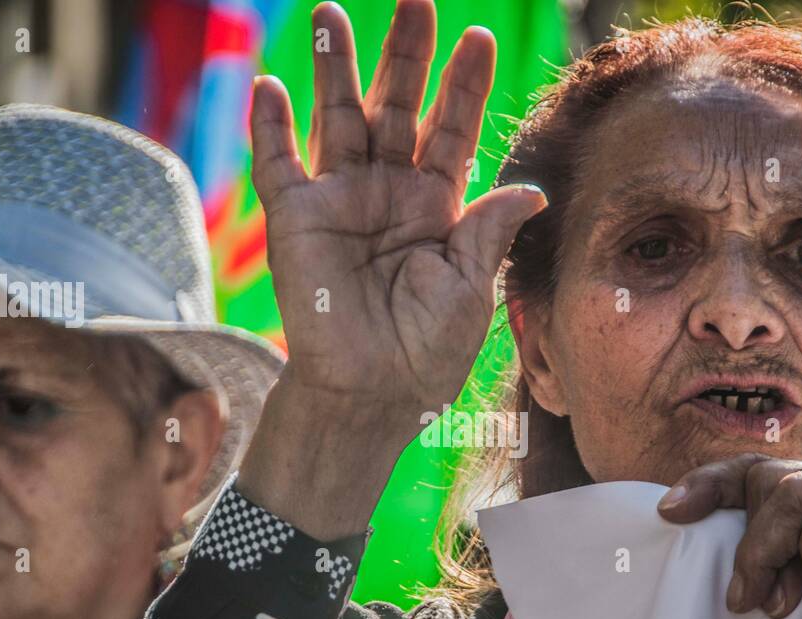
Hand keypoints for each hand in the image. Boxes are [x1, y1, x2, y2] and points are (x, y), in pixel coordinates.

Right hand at [249, 0, 547, 422]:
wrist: (371, 396)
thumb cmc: (427, 354)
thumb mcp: (472, 290)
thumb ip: (490, 233)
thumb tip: (532, 189)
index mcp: (438, 208)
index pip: (453, 132)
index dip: (465, 87)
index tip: (479, 39)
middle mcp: (390, 194)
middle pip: (398, 107)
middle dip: (406, 54)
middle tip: (416, 0)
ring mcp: (341, 202)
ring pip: (337, 119)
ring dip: (333, 67)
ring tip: (329, 14)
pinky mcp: (296, 221)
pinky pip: (279, 165)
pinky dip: (270, 128)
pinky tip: (270, 86)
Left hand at [657, 453, 801, 618]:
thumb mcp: (790, 594)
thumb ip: (761, 566)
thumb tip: (707, 553)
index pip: (753, 470)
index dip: (708, 485)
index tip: (669, 514)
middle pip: (774, 481)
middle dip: (751, 546)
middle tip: (745, 602)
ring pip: (798, 495)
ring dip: (781, 553)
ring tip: (789, 602)